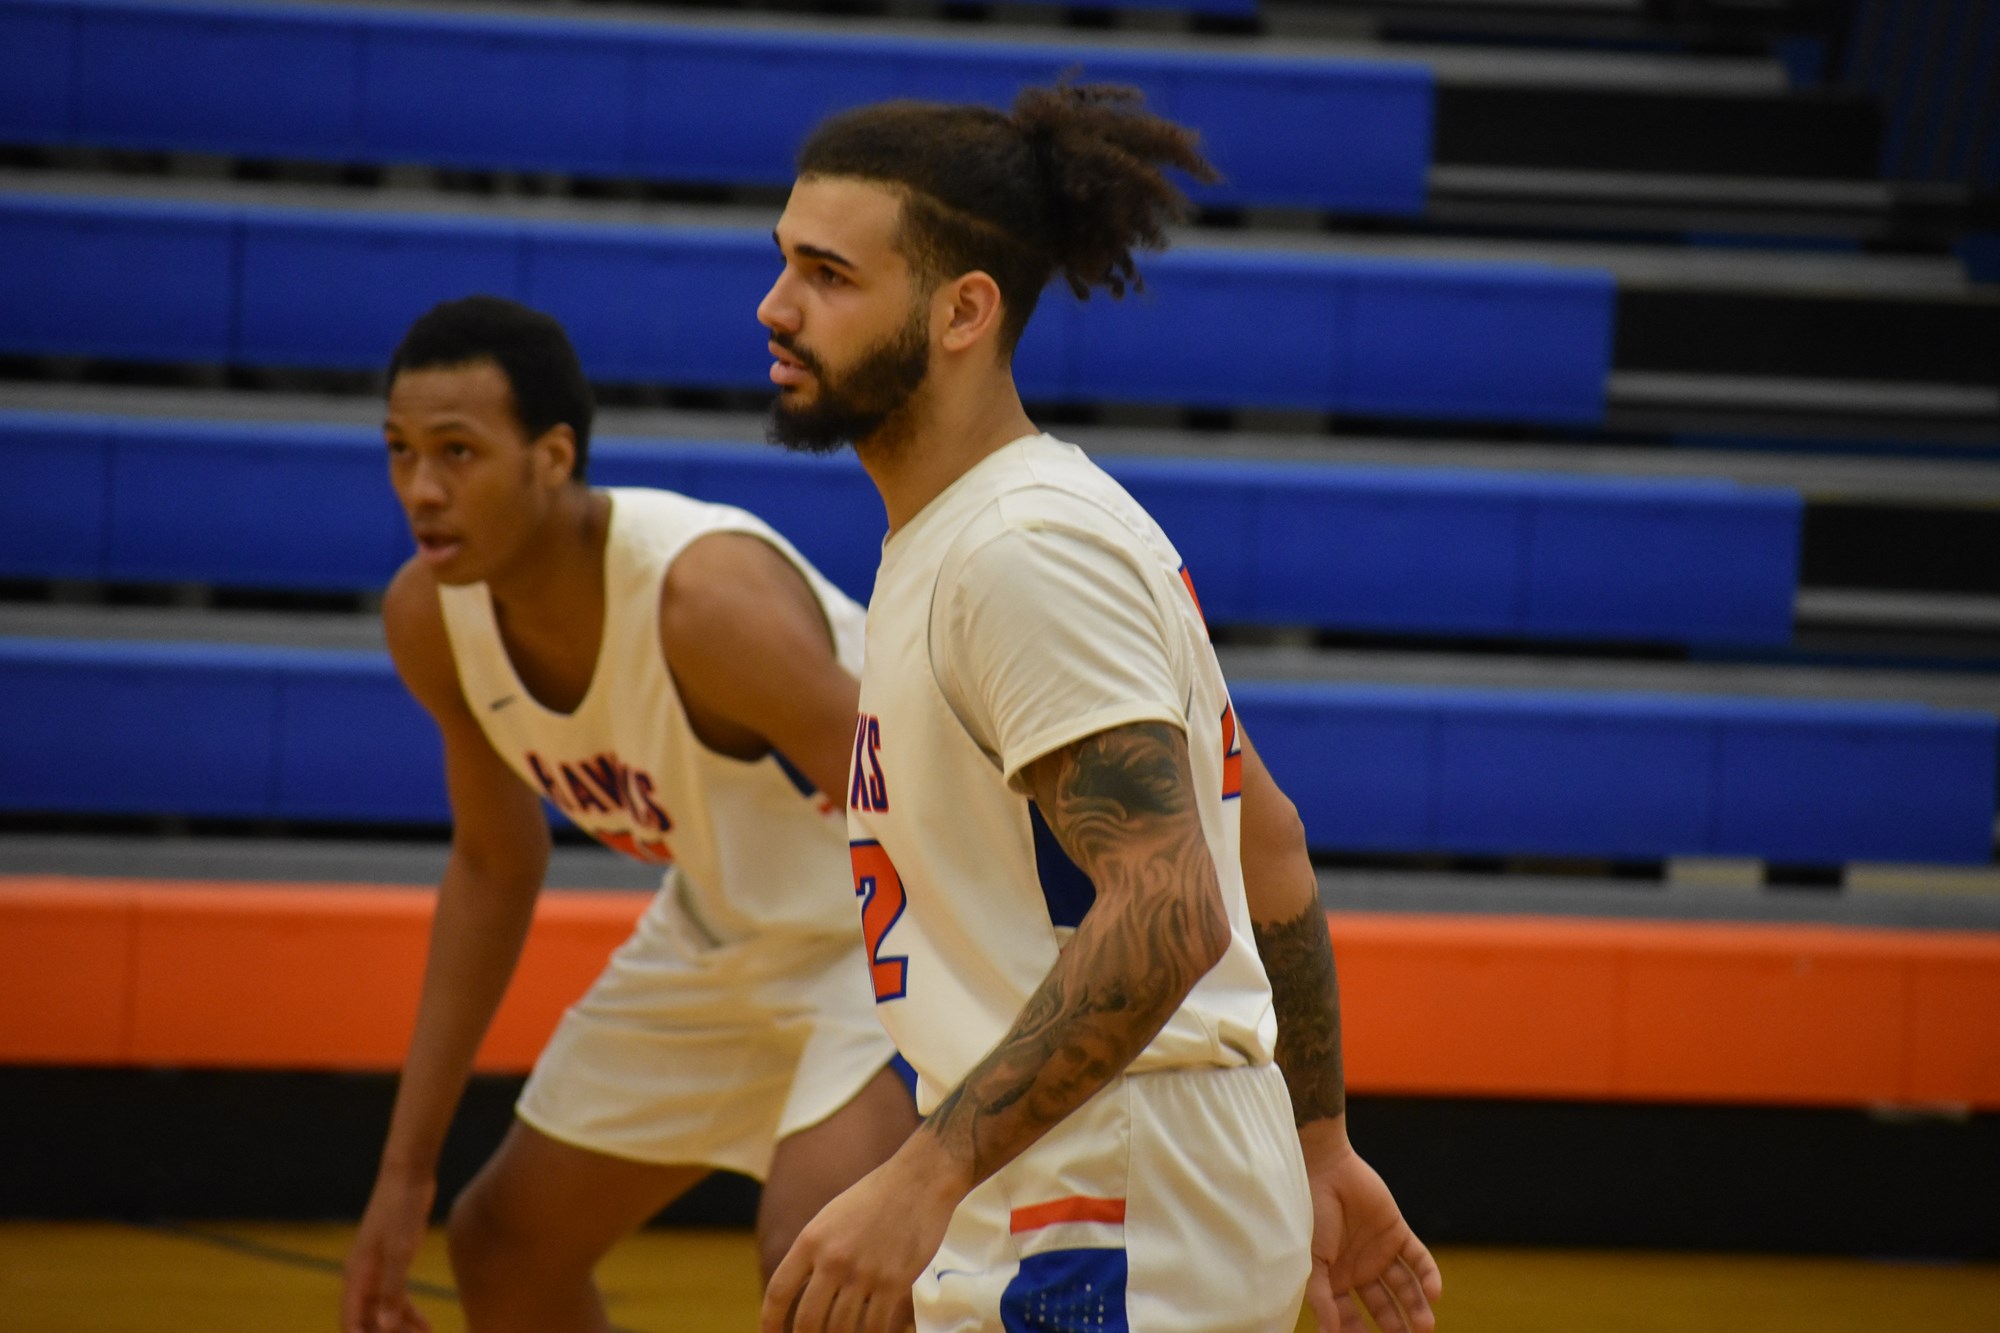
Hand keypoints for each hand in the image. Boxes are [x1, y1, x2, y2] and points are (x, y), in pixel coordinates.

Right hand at [341, 1170, 436, 1332]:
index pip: (351, 1320)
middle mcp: (363, 1275)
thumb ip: (392, 1290)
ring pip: (383, 1309)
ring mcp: (377, 1268)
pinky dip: (408, 1312)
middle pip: (367, 1319)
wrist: (408, 1175)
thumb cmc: (401, 1210)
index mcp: (357, 1275)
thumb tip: (384, 1326)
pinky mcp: (393, 1260)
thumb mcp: (400, 1252)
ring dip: (399, 1328)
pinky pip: (395, 1295)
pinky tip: (425, 1325)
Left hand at [760, 1133, 965, 1332]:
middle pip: (807, 1320)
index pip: (778, 1291)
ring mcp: (864, 1273)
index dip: (769, 1322)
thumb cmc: (875, 1197)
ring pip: (841, 1329)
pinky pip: (875, 1327)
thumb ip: (814, 1253)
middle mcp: (833, 1259)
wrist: (919, 1180)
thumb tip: (800, 1291)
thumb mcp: (831, 1217)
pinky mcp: (894, 1282)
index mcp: (811, 1240)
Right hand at [1299, 1118, 1440, 1332]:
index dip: (1358, 1332)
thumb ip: (1322, 1296)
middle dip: (1396, 1325)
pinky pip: (1418, 1259)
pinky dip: (1429, 1276)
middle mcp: (1360, 1269)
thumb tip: (1329, 1332)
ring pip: (1404, 1286)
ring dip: (1416, 1306)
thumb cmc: (1311, 1215)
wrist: (1326, 1171)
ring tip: (1425, 1326)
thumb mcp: (1313, 1260)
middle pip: (1383, 1305)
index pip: (1350, 1315)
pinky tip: (1434, 1293)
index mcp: (1337, 1278)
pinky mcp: (1398, 1232)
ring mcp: (1381, 1251)